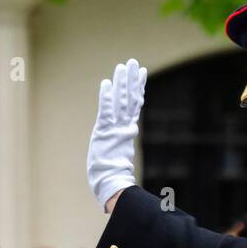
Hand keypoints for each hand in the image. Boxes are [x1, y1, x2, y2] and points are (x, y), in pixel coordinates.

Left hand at [87, 59, 146, 210]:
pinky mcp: (104, 131)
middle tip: (134, 62)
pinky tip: (107, 82)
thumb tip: (130, 155)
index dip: (138, 88)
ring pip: (120, 100)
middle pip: (130, 98)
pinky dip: (107, 96)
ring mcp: (115, 128)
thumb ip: (124, 154)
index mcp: (127, 131)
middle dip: (132, 79)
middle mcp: (123, 126)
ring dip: (122, 82)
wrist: (112, 184)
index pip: (134, 105)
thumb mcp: (119, 160)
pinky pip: (106, 110)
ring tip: (124, 66)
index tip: (142, 73)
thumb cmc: (114, 178)